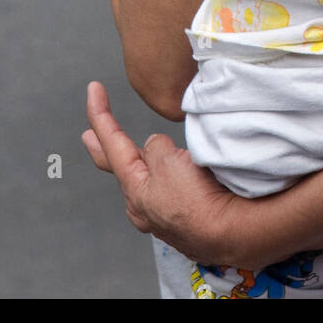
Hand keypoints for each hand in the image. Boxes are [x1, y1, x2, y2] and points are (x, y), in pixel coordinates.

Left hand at [81, 81, 243, 266]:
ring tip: (145, 150)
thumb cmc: (199, 200)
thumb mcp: (169, 162)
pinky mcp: (185, 220)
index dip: (100, 115)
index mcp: (136, 191)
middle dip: (104, 148)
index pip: (112, 146)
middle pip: (120, 167)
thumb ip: (155, 148)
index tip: (93, 89)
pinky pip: (169, 189)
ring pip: (148, 178)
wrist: (234, 234)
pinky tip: (178, 176)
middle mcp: (144, 207)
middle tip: (87, 135)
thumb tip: (156, 148)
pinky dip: (166, 175)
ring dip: (142, 161)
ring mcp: (163, 216)